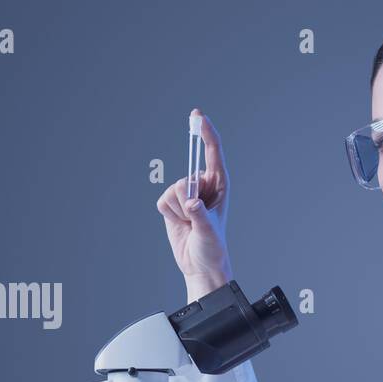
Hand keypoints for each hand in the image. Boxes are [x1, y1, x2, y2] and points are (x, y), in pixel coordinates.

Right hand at [157, 108, 232, 301]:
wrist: (199, 265)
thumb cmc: (212, 248)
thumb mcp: (209, 232)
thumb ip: (199, 215)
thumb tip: (191, 202)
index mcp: (220, 185)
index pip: (212, 152)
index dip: (205, 132)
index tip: (197, 116)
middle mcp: (203, 186)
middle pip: (185, 177)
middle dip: (186, 199)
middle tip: (194, 216)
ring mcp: (186, 195)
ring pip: (171, 190)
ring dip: (177, 211)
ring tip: (188, 223)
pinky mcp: (172, 205)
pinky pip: (162, 201)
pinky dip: (168, 214)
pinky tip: (179, 224)